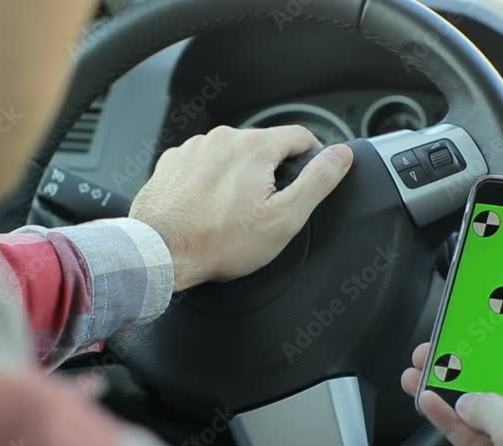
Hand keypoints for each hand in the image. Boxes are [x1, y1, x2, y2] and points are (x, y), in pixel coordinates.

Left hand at [129, 125, 353, 290]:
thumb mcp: (284, 218)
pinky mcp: (172, 163)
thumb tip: (340, 155)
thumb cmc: (219, 242)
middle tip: (265, 209)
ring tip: (232, 213)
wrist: (161, 253)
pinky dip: (210, 182)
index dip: (311, 156)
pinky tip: (207, 208)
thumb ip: (317, 181)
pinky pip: (202, 165)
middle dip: (271, 172)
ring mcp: (193, 149)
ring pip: (230, 155)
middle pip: (263, 146)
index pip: (299, 135)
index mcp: (253, 147)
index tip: (308, 177)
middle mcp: (221, 139)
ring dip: (238, 176)